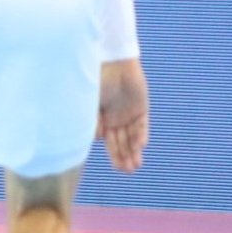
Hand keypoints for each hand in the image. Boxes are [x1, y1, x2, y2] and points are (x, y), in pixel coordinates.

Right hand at [97, 58, 148, 172]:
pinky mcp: (140, 108)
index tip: (116, 166)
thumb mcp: (89, 103)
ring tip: (136, 166)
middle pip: (120, 142)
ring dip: (134, 151)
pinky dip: (141, 135)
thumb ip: (92, 120)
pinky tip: (141, 146)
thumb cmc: (96, 80)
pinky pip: (142, 125)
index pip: (107, 141)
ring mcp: (127, 113)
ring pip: (131, 137)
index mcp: (99, 119)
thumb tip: (97, 138)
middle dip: (123, 157)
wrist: (112, 61)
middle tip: (127, 171)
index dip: (112, 153)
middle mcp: (113, 118)